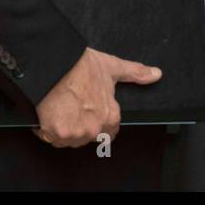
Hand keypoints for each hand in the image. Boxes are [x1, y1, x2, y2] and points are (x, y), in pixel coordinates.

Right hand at [33, 47, 160, 147]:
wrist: (55, 65)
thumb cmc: (81, 66)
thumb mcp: (112, 67)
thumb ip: (135, 73)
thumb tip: (156, 74)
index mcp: (110, 116)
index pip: (109, 132)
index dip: (99, 120)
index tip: (90, 111)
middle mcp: (94, 129)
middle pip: (87, 136)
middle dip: (81, 125)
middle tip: (73, 106)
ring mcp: (75, 134)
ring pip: (69, 138)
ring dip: (64, 128)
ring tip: (62, 107)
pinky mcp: (56, 134)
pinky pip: (51, 138)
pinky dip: (49, 129)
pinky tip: (51, 112)